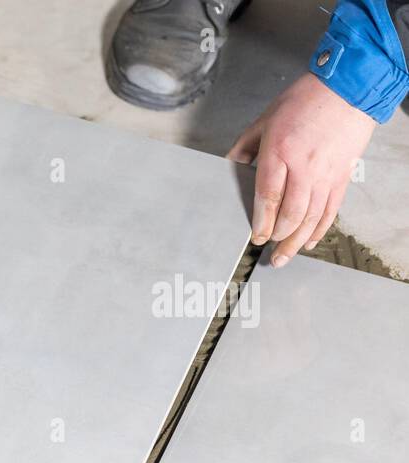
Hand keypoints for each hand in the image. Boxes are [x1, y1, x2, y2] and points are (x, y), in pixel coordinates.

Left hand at [228, 73, 374, 267]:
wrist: (349, 88)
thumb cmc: (305, 99)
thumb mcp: (264, 119)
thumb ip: (245, 146)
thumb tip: (232, 165)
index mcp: (280, 152)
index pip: (268, 197)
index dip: (261, 222)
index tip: (256, 237)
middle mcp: (304, 167)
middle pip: (291, 213)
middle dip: (278, 237)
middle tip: (269, 250)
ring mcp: (326, 173)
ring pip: (312, 217)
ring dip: (297, 241)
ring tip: (285, 256)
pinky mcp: (342, 176)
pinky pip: (331, 209)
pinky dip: (320, 229)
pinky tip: (309, 241)